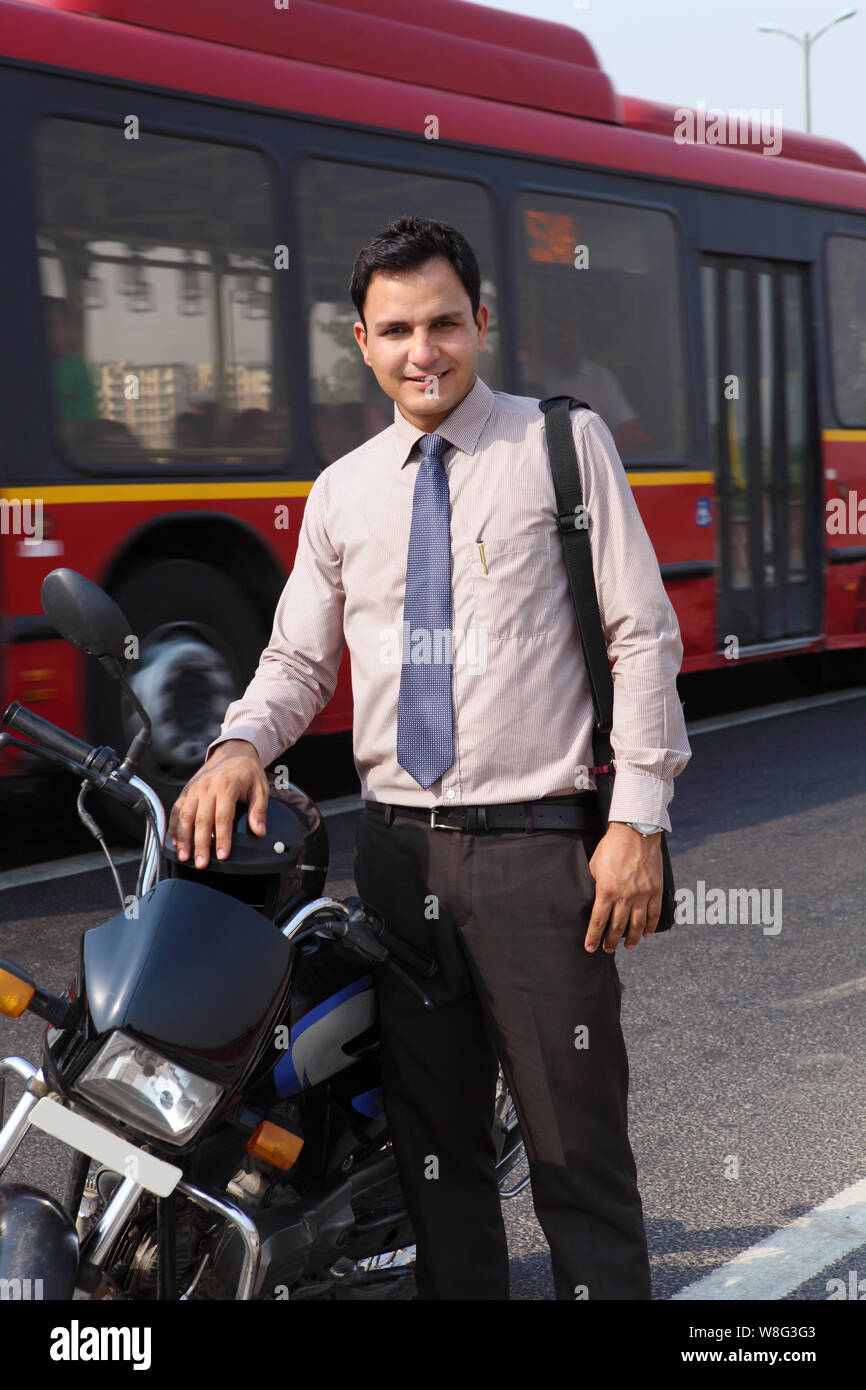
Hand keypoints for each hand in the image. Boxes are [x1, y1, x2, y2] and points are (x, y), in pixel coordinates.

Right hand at [169, 739, 269, 869]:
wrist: (234, 751)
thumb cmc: (247, 771)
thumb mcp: (261, 788)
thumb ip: (259, 810)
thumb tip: (259, 830)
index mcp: (226, 786)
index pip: (223, 817)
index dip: (222, 838)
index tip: (222, 855)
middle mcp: (207, 787)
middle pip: (201, 820)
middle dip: (200, 844)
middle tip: (201, 863)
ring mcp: (194, 789)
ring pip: (184, 816)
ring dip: (183, 838)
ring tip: (185, 856)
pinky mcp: (187, 791)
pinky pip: (176, 810)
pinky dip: (173, 826)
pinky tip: (175, 841)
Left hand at [585, 822, 662, 952]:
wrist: (635, 832)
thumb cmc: (611, 847)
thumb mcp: (595, 867)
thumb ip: (595, 886)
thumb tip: (593, 901)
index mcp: (606, 891)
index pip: (598, 922)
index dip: (593, 937)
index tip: (590, 948)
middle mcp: (625, 896)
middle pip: (617, 928)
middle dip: (610, 942)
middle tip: (607, 949)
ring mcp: (642, 895)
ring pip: (637, 926)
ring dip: (632, 939)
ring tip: (628, 946)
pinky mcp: (656, 890)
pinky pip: (654, 914)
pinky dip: (650, 926)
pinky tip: (647, 933)